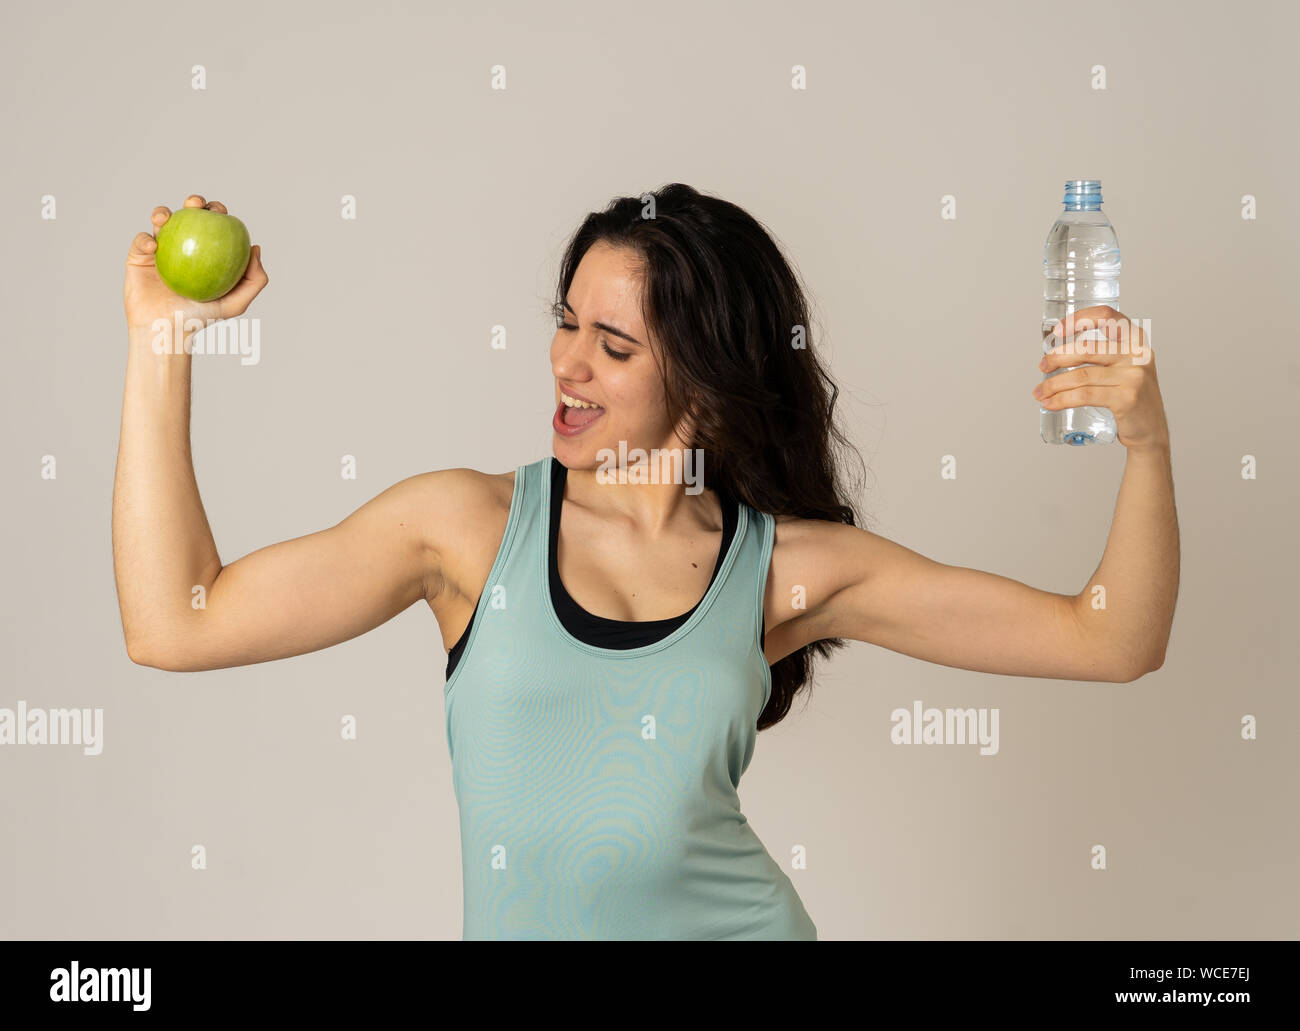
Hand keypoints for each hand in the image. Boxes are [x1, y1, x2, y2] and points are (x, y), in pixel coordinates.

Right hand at [123, 194, 267, 331]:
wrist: (168, 331)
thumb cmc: (202, 319)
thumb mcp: (236, 303)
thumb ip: (254, 279)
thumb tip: (256, 247)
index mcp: (205, 251)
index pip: (213, 225)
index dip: (217, 211)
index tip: (221, 212)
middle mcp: (183, 246)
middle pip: (188, 216)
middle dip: (194, 203)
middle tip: (197, 206)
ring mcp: (160, 249)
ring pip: (160, 221)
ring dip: (163, 213)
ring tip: (167, 218)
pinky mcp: (138, 256)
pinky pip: (140, 241)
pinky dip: (145, 239)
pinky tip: (154, 246)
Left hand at [1033, 305, 1169, 451]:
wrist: (1150, 430)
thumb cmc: (1131, 396)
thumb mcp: (1124, 367)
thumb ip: (1102, 355)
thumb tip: (1056, 354)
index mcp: (1136, 340)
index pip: (1107, 317)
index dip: (1079, 319)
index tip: (1057, 330)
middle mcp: (1137, 354)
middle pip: (1087, 348)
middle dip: (1057, 357)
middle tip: (1042, 367)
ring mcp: (1134, 376)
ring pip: (1081, 375)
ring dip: (1053, 384)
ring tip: (1039, 392)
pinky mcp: (1126, 398)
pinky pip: (1084, 395)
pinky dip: (1061, 399)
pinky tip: (1050, 403)